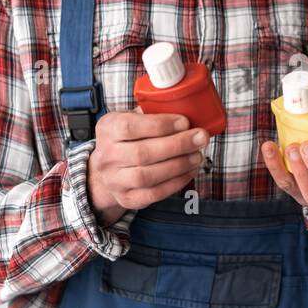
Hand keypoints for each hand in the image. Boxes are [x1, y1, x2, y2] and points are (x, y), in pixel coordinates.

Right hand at [87, 107, 207, 223]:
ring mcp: (114, 180)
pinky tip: (189, 171)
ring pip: (147, 176)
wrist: (108, 171)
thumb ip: (152, 113)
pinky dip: (176, 183)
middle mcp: (107, 156)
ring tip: (197, 155)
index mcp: (107, 129)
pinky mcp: (126, 198)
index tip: (184, 122)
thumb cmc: (128, 139)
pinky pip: (153, 194)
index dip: (160, 125)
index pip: (129, 127)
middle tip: (200, 138)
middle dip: (177, 145)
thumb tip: (186, 109)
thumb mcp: (131, 118)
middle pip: (142, 153)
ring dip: (178, 165)